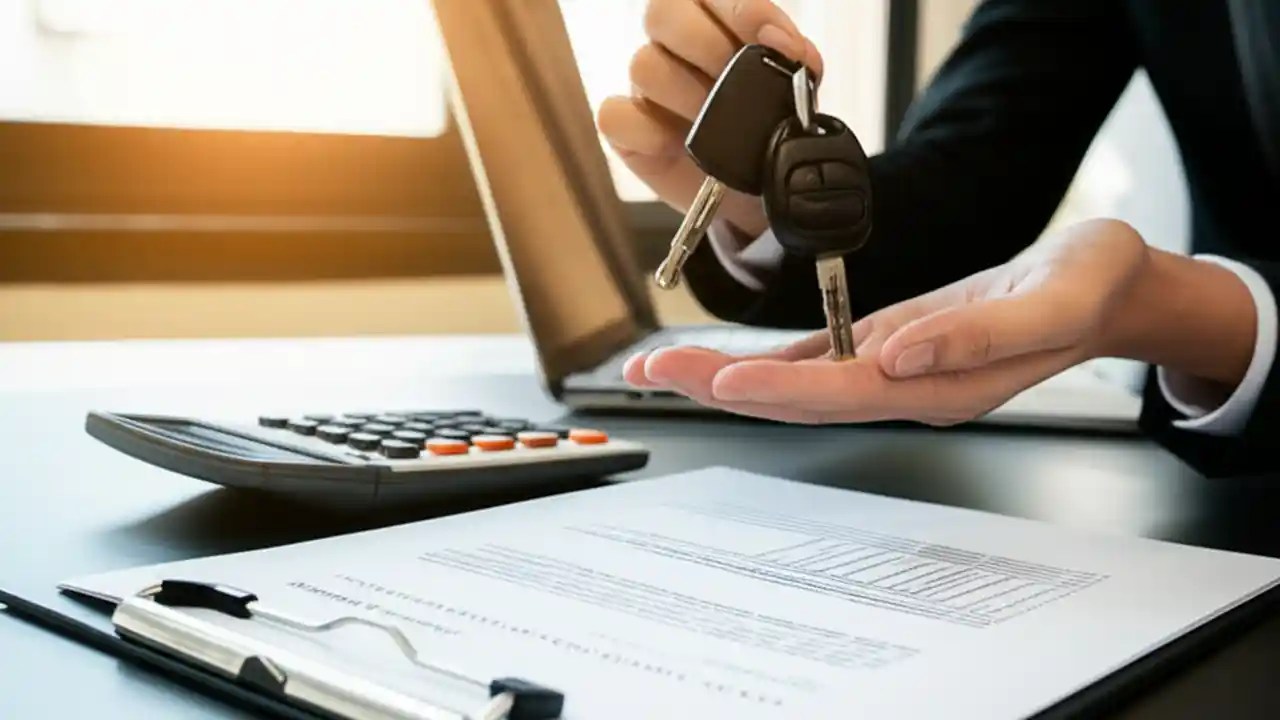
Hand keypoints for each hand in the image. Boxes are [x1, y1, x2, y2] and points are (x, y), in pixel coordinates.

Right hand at [596, 0, 823, 238]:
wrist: (757, 198)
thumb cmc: (766, 136)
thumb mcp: (793, 95)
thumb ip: (794, 63)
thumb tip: (791, 51)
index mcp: (713, 25)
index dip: (740, 9)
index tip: (773, 40)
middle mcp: (672, 48)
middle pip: (663, 13)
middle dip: (707, 44)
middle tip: (736, 82)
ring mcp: (645, 89)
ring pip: (644, 65)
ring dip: (686, 95)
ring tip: (716, 126)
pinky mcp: (626, 130)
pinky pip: (614, 115)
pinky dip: (646, 130)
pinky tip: (675, 146)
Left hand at [624, 219, 1254, 425]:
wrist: (1103, 287)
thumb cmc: (1084, 291)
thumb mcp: (1050, 302)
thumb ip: (976, 335)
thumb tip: (896, 356)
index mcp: (940, 387)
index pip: (842, 394)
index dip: (777, 387)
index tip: (720, 377)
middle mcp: (904, 387)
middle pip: (798, 394)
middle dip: (721, 383)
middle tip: (652, 370)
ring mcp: (891, 369)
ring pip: (795, 379)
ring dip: (726, 373)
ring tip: (661, 365)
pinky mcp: (886, 343)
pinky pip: (814, 356)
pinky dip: (764, 355)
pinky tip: (721, 357)